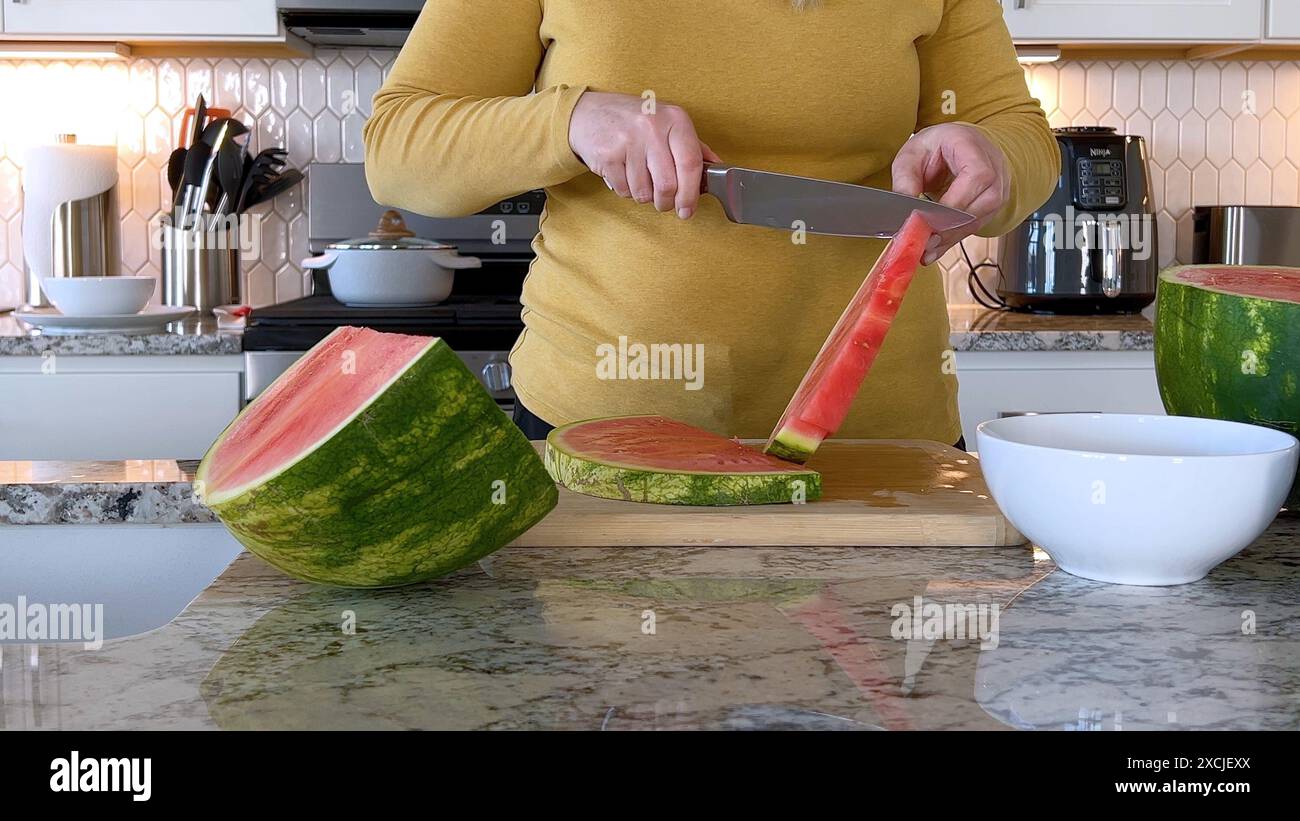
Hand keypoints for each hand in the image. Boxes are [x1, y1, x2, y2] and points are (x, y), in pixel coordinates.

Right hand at [568, 91, 720, 219]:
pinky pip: (625, 191)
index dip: (691, 194)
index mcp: (675, 119)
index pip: (691, 164)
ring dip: (645, 197)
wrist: (588, 113)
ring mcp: (628, 141)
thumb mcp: (667, 123)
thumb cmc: (633, 120)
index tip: (688, 210)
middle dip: (667, 202)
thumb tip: (717, 168)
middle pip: (668, 184)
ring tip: (641, 181)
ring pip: (644, 192)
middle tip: (664, 203)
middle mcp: (652, 127)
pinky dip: (627, 191)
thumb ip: (693, 146)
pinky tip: (625, 175)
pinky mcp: (608, 155)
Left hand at [891, 123, 1010, 264]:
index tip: (926, 220)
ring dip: (950, 238)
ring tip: (924, 249)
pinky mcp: (991, 208)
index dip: (953, 203)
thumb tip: (905, 209)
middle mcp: (995, 169)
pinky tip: (934, 250)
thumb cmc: (936, 146)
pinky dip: (952, 240)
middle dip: (949, 227)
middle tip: (922, 241)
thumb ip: (905, 178)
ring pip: (978, 221)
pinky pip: (973, 228)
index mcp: (974, 147)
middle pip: (981, 205)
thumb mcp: (912, 153)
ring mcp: (998, 190)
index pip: (977, 177)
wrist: (958, 144)